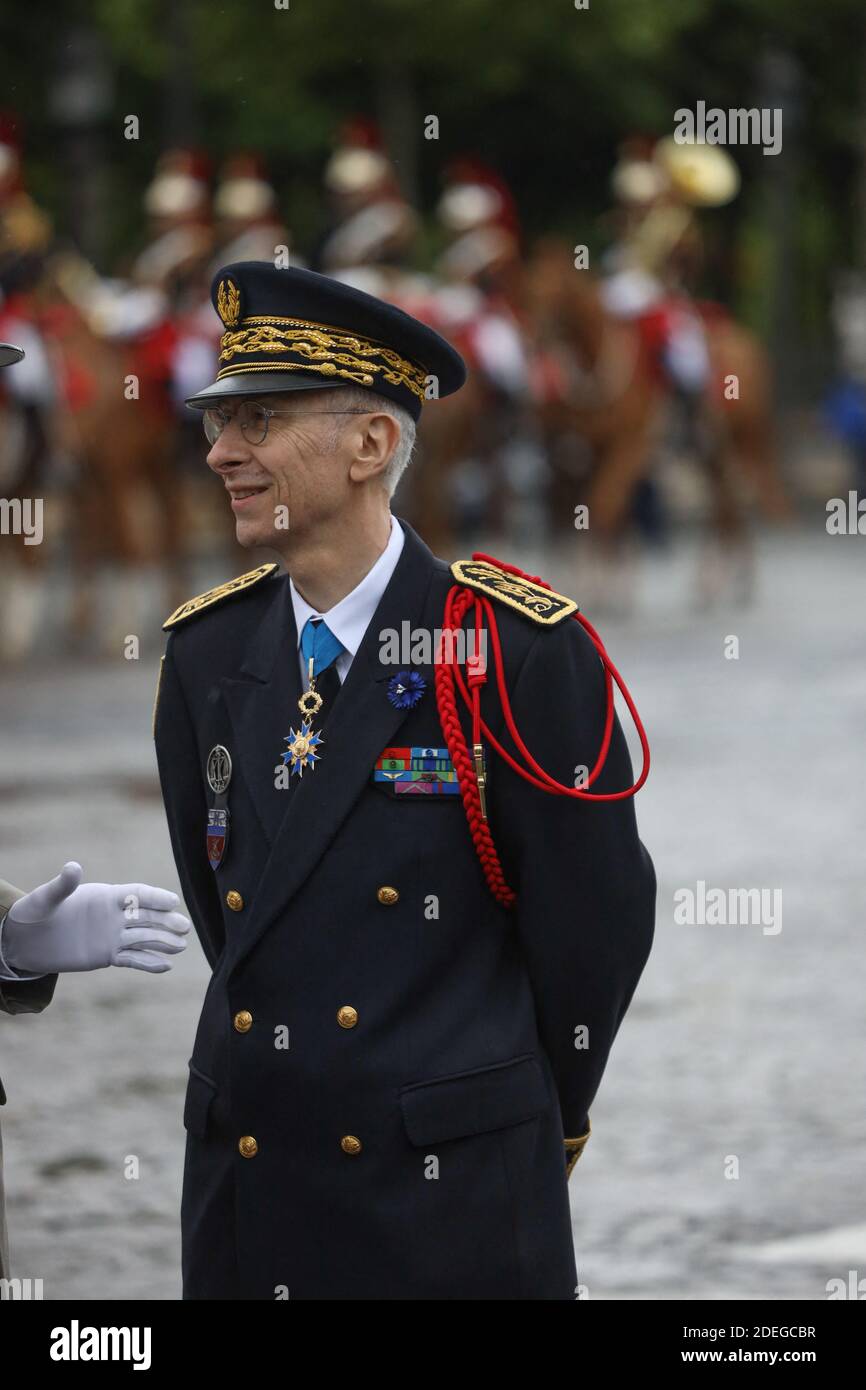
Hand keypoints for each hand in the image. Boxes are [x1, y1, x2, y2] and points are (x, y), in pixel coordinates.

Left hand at [3, 862, 190, 974]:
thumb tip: (73, 867)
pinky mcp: (108, 955)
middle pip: (145, 917)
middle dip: (165, 921)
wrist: (30, 939)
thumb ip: (62, 885)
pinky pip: (133, 959)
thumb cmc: (36, 912)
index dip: (155, 897)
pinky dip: (149, 963)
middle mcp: (114, 915)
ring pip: (143, 938)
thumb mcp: (46, 898)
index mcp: (105, 896)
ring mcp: (113, 936)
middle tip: (184, 927)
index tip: (173, 902)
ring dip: (163, 942)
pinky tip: (166, 966)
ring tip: (182, 946)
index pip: (136, 894)